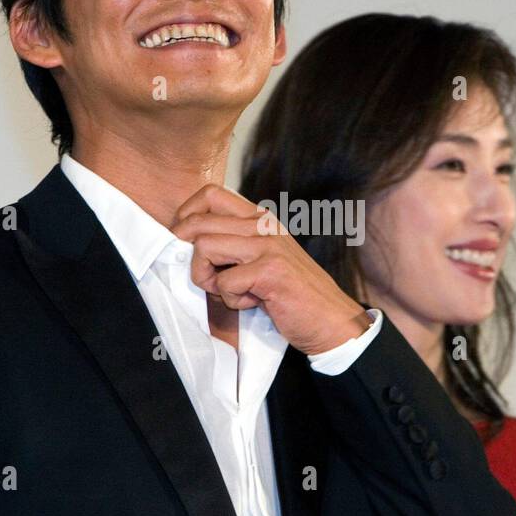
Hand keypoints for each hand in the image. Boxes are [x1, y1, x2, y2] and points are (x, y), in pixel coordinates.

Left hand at [170, 184, 371, 354]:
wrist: (331, 320)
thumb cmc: (291, 293)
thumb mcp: (263, 257)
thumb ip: (233, 244)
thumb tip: (185, 241)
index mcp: (260, 218)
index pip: (210, 194)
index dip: (186, 216)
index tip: (186, 244)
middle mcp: (263, 225)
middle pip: (198, 222)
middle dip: (190, 256)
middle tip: (207, 278)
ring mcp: (267, 245)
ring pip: (204, 248)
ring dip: (208, 278)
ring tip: (231, 292)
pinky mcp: (269, 271)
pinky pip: (223, 282)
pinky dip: (232, 300)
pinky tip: (254, 303)